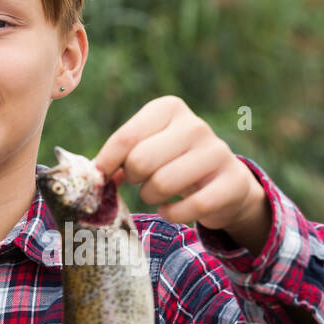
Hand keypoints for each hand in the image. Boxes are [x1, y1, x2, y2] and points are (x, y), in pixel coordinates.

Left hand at [92, 95, 270, 252]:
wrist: (225, 182)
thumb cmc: (174, 163)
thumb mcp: (148, 148)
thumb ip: (121, 155)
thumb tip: (91, 174)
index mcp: (169, 108)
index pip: (126, 138)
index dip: (107, 163)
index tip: (102, 177)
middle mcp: (195, 125)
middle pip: (141, 162)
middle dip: (133, 180)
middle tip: (140, 183)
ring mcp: (217, 152)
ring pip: (163, 184)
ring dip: (151, 198)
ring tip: (157, 194)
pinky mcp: (232, 182)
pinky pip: (190, 207)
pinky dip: (172, 215)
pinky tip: (170, 211)